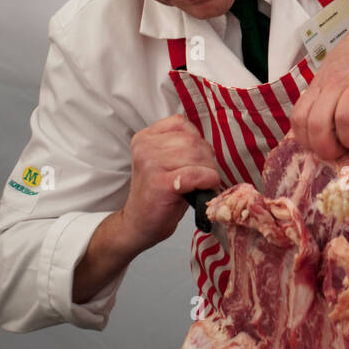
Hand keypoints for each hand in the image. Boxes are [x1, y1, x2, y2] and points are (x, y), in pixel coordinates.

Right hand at [123, 114, 220, 253]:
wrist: (139, 224)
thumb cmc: (158, 194)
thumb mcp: (165, 162)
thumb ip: (180, 145)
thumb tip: (207, 144)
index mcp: (145, 137)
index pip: (181, 124)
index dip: (197, 140)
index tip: (197, 158)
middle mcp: (145, 147)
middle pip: (192, 140)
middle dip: (207, 159)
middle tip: (205, 176)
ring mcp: (151, 164)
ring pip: (197, 155)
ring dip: (209, 171)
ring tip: (203, 184)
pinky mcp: (161, 183)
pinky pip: (196, 174)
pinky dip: (207, 181)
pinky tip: (204, 189)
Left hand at [290, 14, 348, 160]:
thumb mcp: (335, 69)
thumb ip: (326, 94)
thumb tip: (319, 126)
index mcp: (321, 82)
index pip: (299, 118)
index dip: (307, 140)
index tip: (322, 147)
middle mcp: (335, 82)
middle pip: (317, 124)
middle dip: (327, 147)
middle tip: (341, 152)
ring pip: (342, 120)